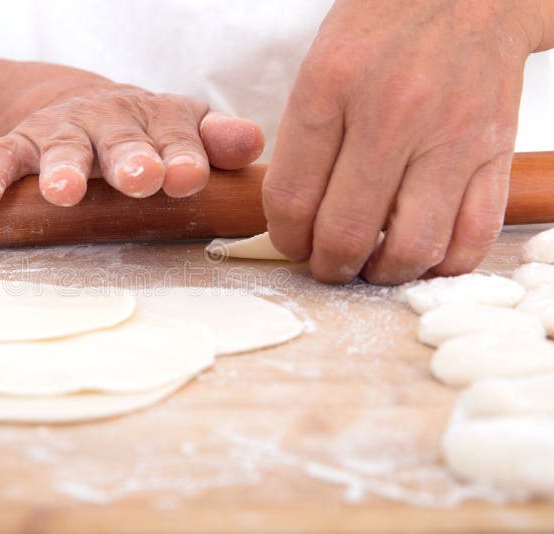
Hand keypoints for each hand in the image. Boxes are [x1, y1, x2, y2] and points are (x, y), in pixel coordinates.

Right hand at [0, 83, 263, 210]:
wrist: (76, 105)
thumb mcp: (182, 130)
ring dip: (64, 168)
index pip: (178, 135)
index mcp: (159, 119)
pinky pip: (1, 157)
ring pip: (62, 146)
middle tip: (140, 180)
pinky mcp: (19, 142)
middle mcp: (111, 119)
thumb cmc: (142, 133)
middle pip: (122, 138)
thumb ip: (215, 140)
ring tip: (63, 192)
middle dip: (130, 159)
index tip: (188, 179)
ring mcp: (63, 130)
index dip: (184, 156)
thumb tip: (254, 143)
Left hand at [263, 0, 548, 284]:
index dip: (286, 239)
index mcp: (330, 86)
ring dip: (384, 273)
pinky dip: (443, 263)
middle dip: (328, 266)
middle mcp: (390, 113)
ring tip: (372, 265)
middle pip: (346, 233)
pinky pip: (473, 236)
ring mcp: (449, 135)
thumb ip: (303, 142)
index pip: (291, 197)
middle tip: (328, 265)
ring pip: (412, 247)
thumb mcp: (319, 66)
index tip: (292, 243)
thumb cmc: (384, 30)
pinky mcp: (494, 151)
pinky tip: (423, 254)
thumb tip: (295, 219)